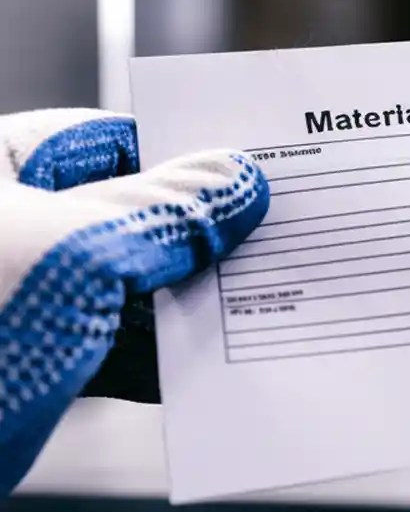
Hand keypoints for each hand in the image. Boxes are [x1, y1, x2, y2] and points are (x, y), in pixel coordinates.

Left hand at [0, 109, 268, 491]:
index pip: (110, 141)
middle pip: (126, 215)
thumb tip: (236, 180)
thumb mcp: (67, 257)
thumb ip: (160, 217)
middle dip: (199, 236)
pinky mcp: (29, 370)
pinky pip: (114, 352)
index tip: (262, 173)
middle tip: (280, 243)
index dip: (189, 153)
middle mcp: (6, 230)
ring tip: (264, 307)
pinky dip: (163, 361)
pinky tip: (212, 366)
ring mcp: (18, 304)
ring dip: (190, 304)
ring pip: (126, 289)